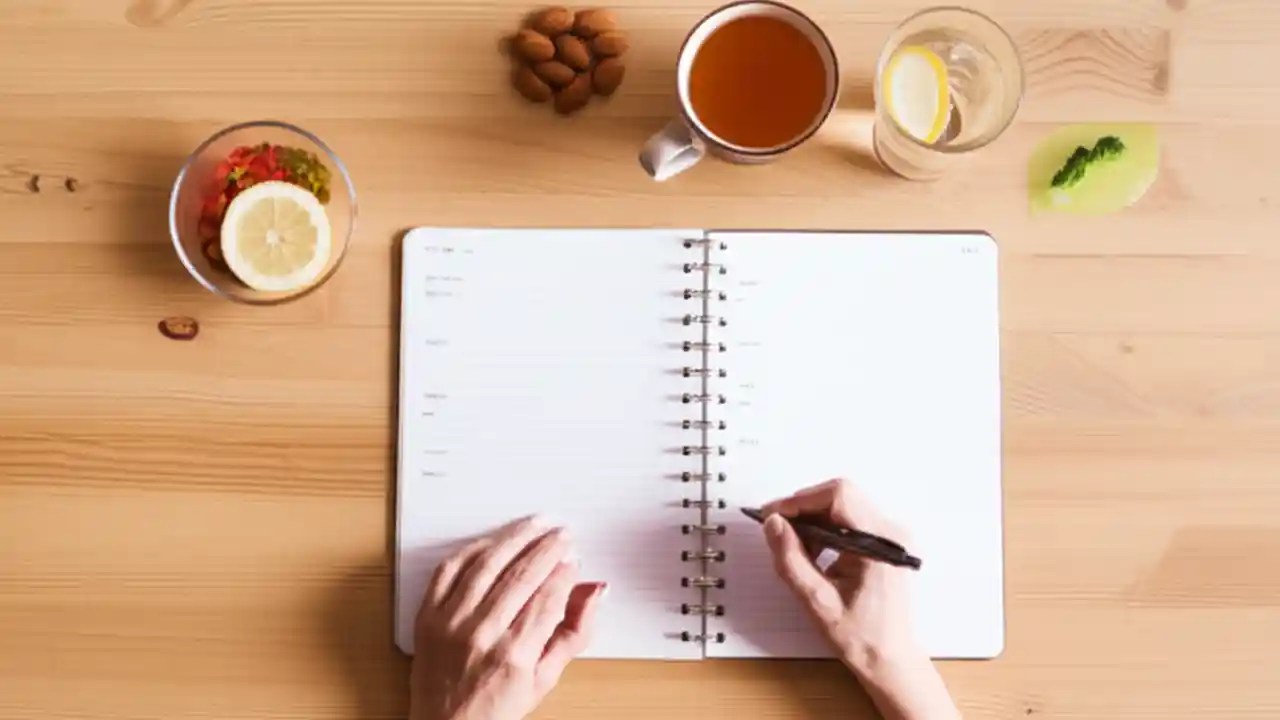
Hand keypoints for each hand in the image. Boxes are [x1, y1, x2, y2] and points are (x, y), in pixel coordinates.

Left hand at [410, 517, 606, 719]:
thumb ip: (575, 633)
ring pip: (487, 564)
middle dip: (547, 547)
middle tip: (562, 533)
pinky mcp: (427, 615)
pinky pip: (450, 568)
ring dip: (515, 537)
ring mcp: (449, 623)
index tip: (573, 558)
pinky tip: (494, 540)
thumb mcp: (546, 679)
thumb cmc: (495, 710)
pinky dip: (474, 548)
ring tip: (535, 524)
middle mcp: (480, 635)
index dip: (564, 571)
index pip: (547, 597)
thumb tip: (595, 592)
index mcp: (513, 656)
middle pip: (521, 575)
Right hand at [762, 479, 959, 719]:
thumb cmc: (862, 637)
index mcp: (881, 543)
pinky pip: (849, 520)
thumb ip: (792, 559)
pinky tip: (813, 553)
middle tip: (778, 528)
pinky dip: (826, 529)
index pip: (838, 496)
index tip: (774, 514)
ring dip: (813, 520)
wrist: (890, 659)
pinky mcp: (883, 542)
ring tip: (796, 547)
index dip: (800, 501)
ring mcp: (890, 536)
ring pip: (843, 506)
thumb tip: (774, 524)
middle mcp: (891, 532)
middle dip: (804, 509)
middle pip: (840, 496)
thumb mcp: (817, 600)